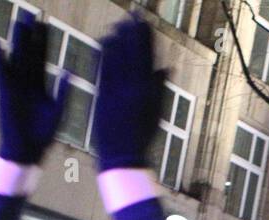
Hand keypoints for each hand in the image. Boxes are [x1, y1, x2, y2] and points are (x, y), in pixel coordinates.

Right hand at [0, 13, 68, 164]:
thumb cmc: (42, 135)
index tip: (46, 24)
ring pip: (17, 58)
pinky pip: (0, 71)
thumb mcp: (57, 111)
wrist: (27, 151)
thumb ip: (63, 92)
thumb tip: (68, 72)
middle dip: (31, 35)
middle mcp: (26, 82)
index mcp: (39, 86)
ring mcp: (15, 86)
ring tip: (18, 21)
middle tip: (33, 15)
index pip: (42, 58)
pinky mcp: (5, 92)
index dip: (44, 42)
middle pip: (29, 53)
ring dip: (17, 40)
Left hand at [93, 16, 167, 170]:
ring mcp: (115, 92)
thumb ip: (159, 88)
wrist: (121, 156)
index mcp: (147, 92)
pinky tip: (102, 41)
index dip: (146, 38)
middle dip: (132, 33)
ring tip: (117, 24)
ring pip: (116, 60)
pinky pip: (102, 70)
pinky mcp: (101, 96)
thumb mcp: (156, 113)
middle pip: (133, 55)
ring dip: (117, 39)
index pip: (148, 58)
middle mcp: (132, 89)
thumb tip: (166, 67)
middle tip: (132, 14)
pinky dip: (102, 54)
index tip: (145, 22)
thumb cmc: (140, 136)